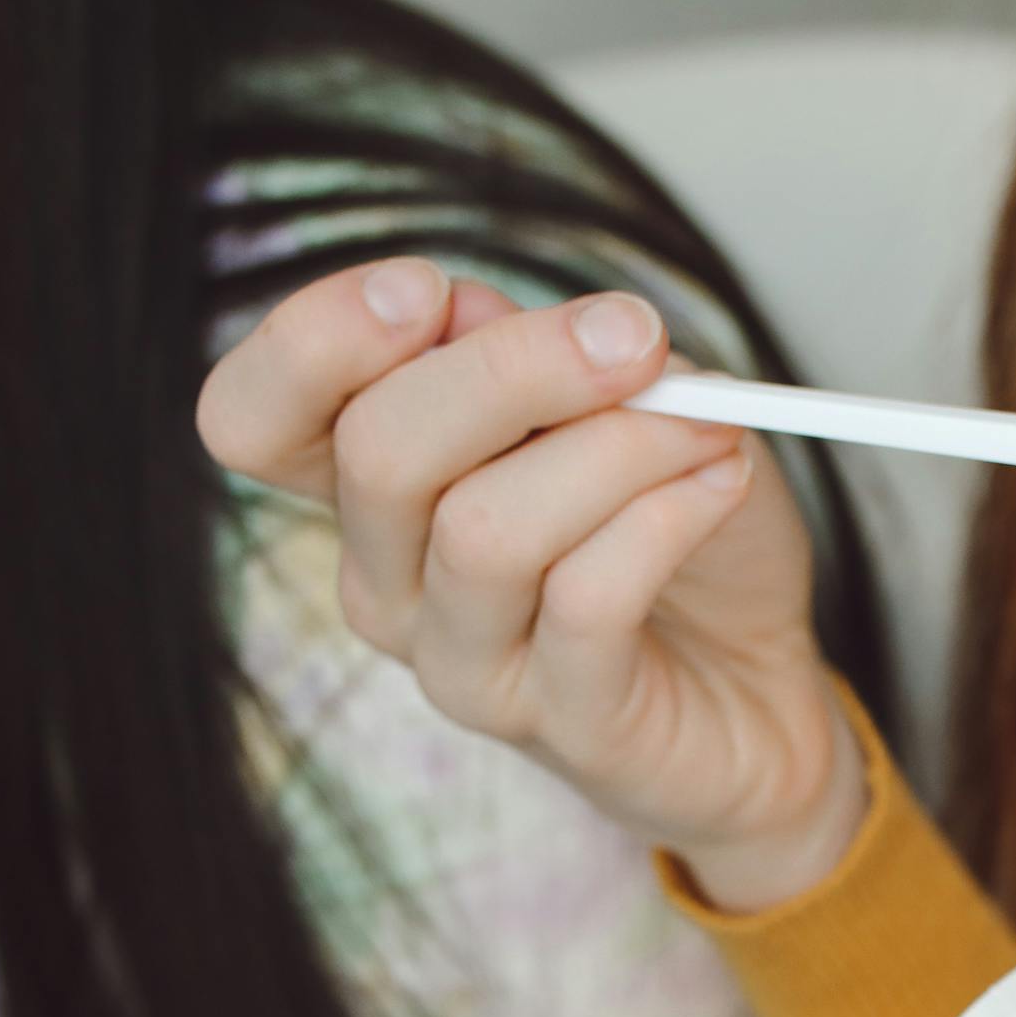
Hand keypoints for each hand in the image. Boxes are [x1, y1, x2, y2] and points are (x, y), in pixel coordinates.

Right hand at [196, 257, 867, 910]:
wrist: (765, 681)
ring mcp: (461, 665)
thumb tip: (469, 309)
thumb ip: (534, 353)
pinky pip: (585, 600)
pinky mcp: (560, 725)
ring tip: (709, 427)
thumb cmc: (679, 534)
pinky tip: (719, 485)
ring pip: (486, 528)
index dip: (315, 340)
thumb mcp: (617, 405)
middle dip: (515, 368)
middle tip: (633, 338)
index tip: (430, 291)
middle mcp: (386, 581)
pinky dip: (666, 517)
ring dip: (619, 448)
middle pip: (378, 452)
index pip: (250, 416)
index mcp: (367, 487)